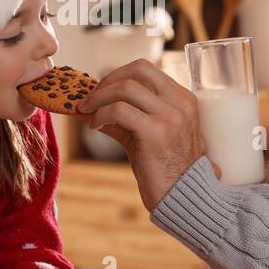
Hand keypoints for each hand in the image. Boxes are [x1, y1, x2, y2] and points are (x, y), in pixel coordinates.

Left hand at [79, 59, 217, 210]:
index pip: (145, 69)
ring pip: (125, 88)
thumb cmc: (164, 169)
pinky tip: (96, 127)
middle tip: (89, 100)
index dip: (117, 75)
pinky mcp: (156, 132)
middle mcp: (180, 103)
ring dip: (99, 98)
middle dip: (106, 81)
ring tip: (88, 114)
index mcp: (182, 99)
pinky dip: (101, 115)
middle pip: (136, 70)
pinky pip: (120, 110)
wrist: (182, 199)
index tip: (100, 90)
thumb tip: (86, 107)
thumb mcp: (145, 135)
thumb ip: (121, 118)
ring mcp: (171, 116)